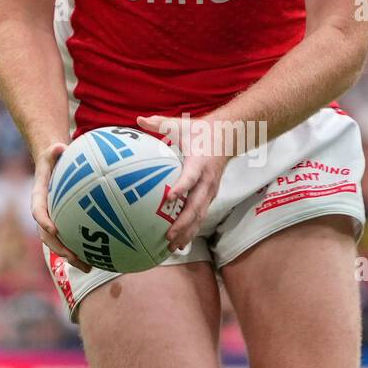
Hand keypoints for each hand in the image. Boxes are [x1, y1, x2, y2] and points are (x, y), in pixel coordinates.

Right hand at [31, 141, 91, 271]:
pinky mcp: (66, 223)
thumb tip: (59, 145)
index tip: (53, 229)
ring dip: (73, 257)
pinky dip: (85, 249)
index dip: (44, 222)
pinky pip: (74, 239)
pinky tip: (102, 258)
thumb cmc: (54, 156)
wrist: (51, 164)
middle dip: (59, 248)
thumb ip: (54, 150)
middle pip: (48, 236)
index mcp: (39, 197)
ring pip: (60, 243)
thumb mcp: (52, 150)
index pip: (38, 211)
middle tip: (73, 256)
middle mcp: (45, 212)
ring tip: (90, 267)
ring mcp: (55, 220)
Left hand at [137, 114, 228, 251]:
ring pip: (199, 216)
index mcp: (200, 163)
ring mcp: (210, 191)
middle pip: (196, 206)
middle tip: (168, 236)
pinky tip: (178, 244)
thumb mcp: (181, 125)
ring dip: (187, 233)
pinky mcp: (209, 197)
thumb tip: (139, 119)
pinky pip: (200, 216)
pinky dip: (190, 231)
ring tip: (172, 248)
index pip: (191, 176)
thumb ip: (160, 123)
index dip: (183, 187)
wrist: (228, 136)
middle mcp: (207, 181)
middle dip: (183, 223)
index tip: (171, 197)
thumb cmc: (200, 131)